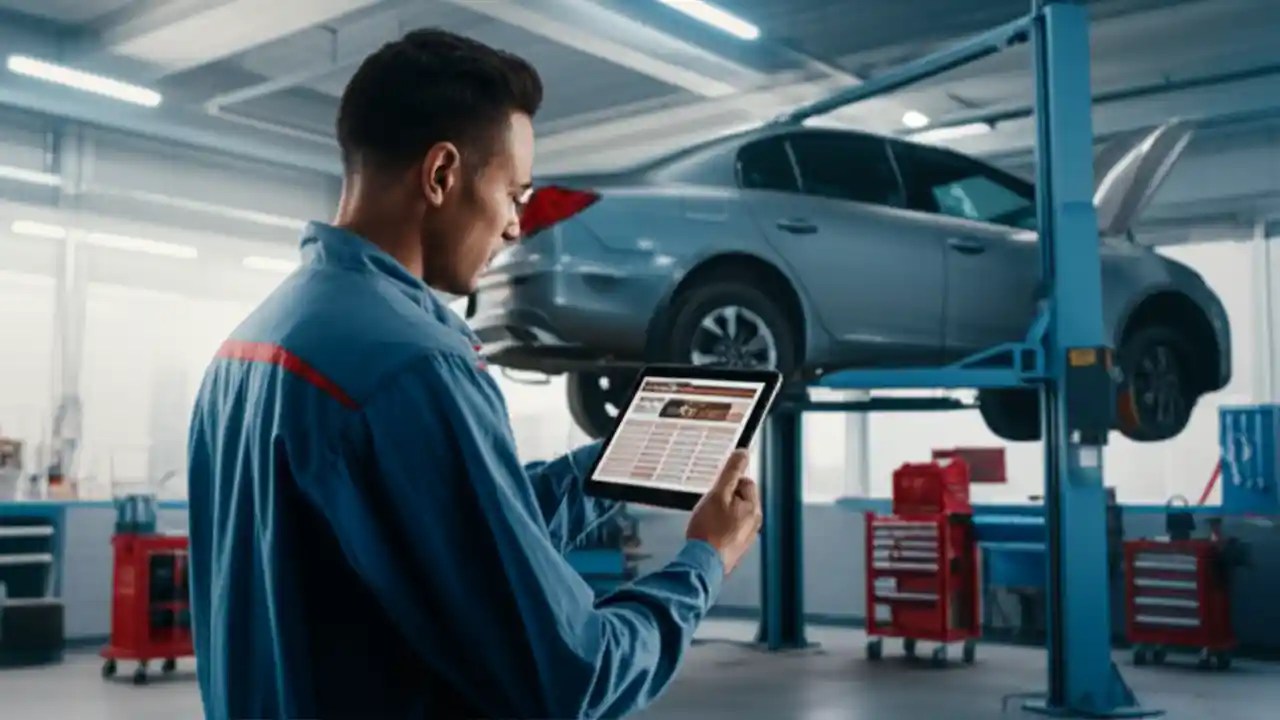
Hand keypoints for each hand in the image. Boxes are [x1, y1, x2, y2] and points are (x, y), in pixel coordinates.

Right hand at [685, 449, 762, 574]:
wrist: (703, 565)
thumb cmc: (710, 531)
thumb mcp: (718, 494)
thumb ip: (731, 472)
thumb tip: (742, 453)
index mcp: (753, 509)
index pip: (745, 482)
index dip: (727, 483)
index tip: (715, 491)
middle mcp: (754, 524)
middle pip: (739, 499)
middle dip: (723, 500)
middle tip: (709, 508)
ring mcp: (746, 537)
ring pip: (732, 515)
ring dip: (720, 514)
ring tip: (707, 522)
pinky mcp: (735, 549)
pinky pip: (727, 530)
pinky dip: (718, 529)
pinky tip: (708, 534)